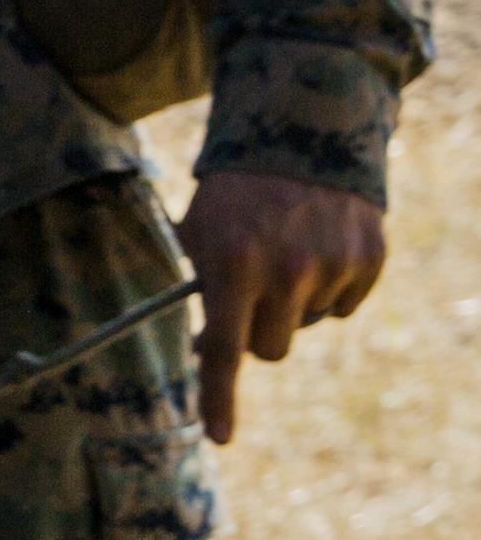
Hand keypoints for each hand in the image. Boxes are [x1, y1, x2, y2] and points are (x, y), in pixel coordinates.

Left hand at [178, 168, 386, 442]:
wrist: (298, 131)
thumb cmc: (234, 192)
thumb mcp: (198, 229)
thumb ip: (203, 288)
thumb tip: (212, 352)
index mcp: (231, 262)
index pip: (226, 350)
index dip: (219, 397)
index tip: (218, 436)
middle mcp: (285, 269)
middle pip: (271, 349)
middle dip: (258, 331)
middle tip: (252, 290)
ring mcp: (331, 266)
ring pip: (309, 325)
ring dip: (295, 302)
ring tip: (286, 249)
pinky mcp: (368, 259)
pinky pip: (343, 304)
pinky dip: (330, 286)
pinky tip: (318, 244)